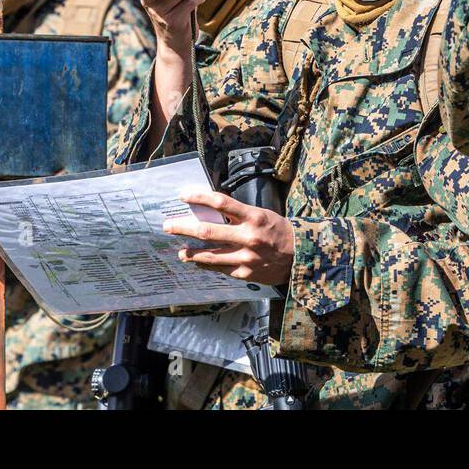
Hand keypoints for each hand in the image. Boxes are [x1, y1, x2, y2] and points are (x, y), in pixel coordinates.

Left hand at [163, 190, 293, 285]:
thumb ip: (238, 215)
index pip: (220, 202)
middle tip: (167, 226)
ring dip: (190, 253)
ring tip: (180, 251)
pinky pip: (220, 269)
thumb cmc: (279, 231)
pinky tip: (198, 262)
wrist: (301, 256)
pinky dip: (207, 265)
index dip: (198, 197)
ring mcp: (246, 257)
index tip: (183, 195)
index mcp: (253, 216)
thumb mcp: (261, 215)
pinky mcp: (245, 273)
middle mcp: (248, 236)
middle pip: (207, 231)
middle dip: (183, 228)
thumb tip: (209, 212)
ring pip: (209, 255)